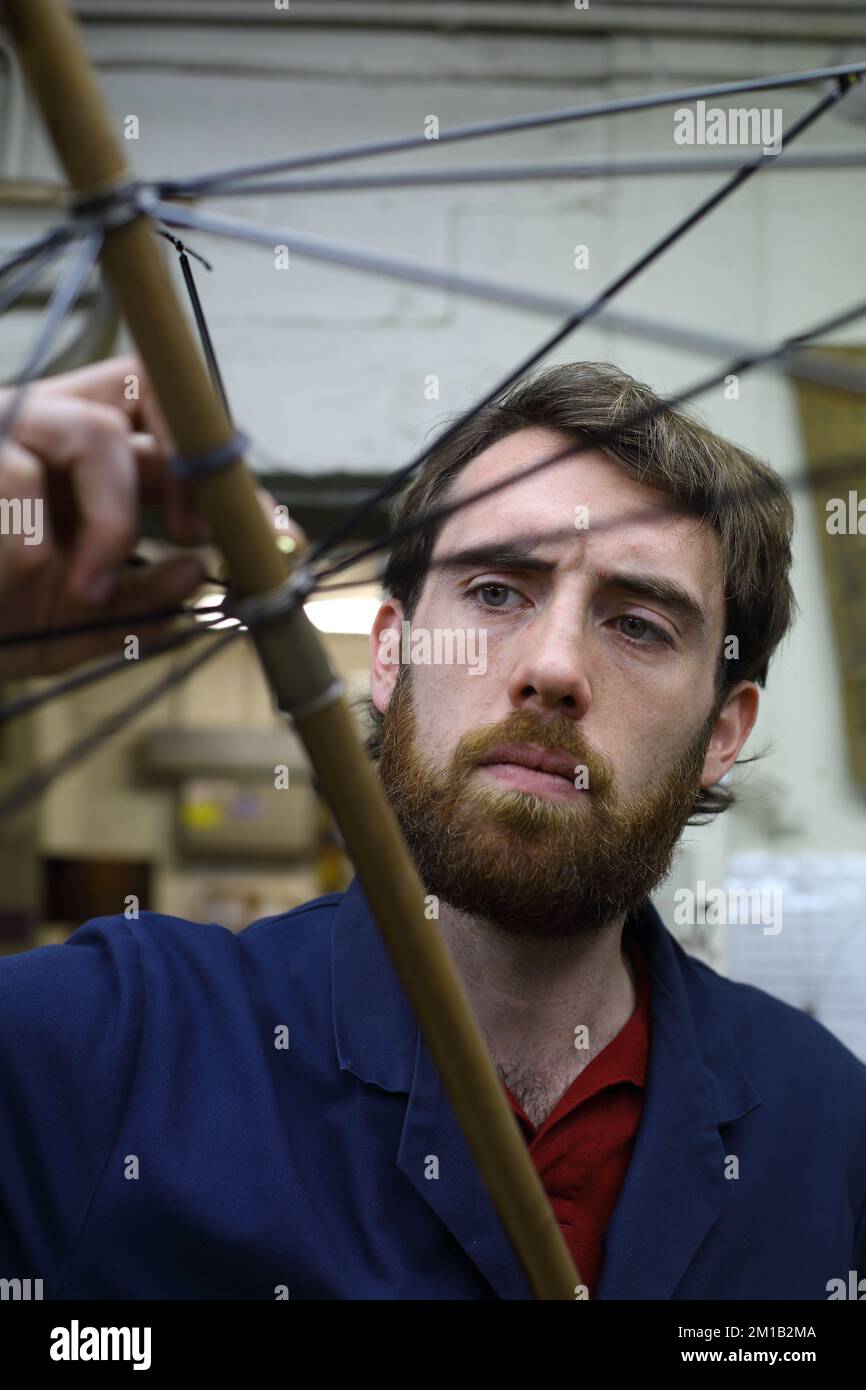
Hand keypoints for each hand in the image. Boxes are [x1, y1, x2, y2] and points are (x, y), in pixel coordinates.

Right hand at [0, 355, 278, 679]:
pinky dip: (28, 545)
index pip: (167, 431)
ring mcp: (0, 431)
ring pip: (95, 435)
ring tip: (84, 590)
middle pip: (145, 392)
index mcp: (79, 466)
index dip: (222, 470)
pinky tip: (11, 578)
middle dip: (190, 466)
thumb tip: (202, 576)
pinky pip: (19, 479)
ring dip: (112, 522)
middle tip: (196, 539)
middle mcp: (43, 430)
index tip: (269, 533)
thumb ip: (138, 608)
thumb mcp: (70, 628)